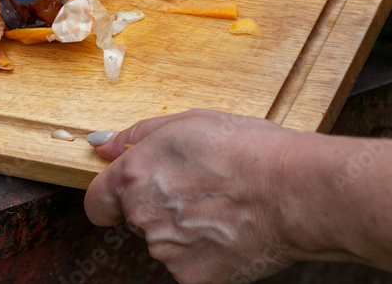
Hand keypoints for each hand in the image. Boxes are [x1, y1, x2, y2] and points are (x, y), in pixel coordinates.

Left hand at [84, 109, 302, 283]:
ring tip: (223, 207)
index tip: (126, 196)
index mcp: (133, 176)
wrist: (295, 192)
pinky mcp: (193, 278)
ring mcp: (166, 250)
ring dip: (184, 229)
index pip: (97, 202)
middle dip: (159, 206)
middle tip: (200, 189)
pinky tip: (231, 231)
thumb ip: (135, 136)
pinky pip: (190, 265)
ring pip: (165, 242)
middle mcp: (141, 216)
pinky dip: (206, 253)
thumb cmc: (246, 149)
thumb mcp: (186, 122)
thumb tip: (102, 146)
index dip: (110, 199)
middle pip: (137, 218)